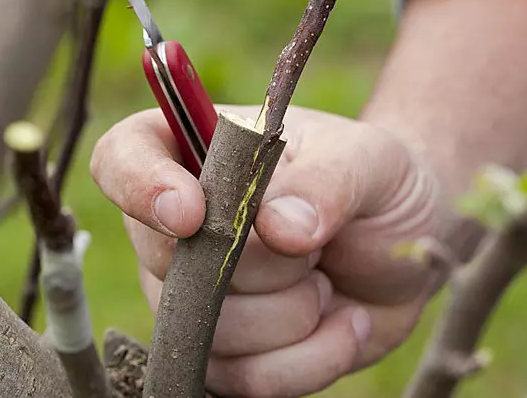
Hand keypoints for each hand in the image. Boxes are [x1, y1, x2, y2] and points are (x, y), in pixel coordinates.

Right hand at [90, 105, 440, 396]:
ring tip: (329, 280)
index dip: (139, 187)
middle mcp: (181, 227)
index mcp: (199, 152)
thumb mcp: (368, 161)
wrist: (404, 247)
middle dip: (261, 264)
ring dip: (295, 312)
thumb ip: (327, 183)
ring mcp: (197, 296)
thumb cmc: (375, 184)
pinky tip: (343, 322)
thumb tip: (279, 229)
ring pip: (212, 330)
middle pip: (168, 261)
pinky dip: (311, 357)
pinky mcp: (229, 353)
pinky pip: (245, 379)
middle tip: (316, 244)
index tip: (193, 214)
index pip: (122, 159)